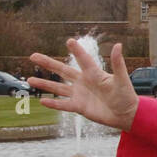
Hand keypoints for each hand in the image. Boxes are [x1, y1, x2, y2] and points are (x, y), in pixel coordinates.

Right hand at [26, 39, 140, 131]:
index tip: (70, 41)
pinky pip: (63, 105)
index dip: (77, 51)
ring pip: (58, 88)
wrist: (127, 115)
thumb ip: (118, 63)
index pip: (83, 60)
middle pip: (62, 71)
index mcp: (94, 74)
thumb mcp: (122, 79)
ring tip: (29, 79)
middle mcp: (84, 82)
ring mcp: (80, 94)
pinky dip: (53, 103)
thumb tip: (118, 45)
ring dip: (45, 83)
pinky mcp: (79, 107)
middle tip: (33, 56)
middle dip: (48, 63)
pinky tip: (42, 100)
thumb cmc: (126, 96)